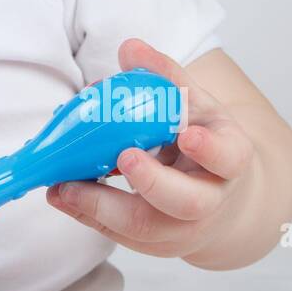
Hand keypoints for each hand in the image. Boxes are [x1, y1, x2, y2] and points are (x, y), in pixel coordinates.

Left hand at [45, 38, 257, 259]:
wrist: (219, 191)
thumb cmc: (203, 138)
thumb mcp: (195, 104)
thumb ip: (165, 76)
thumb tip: (131, 48)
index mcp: (228, 157)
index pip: (229, 156)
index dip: (210, 148)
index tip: (187, 133)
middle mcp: (211, 198)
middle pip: (188, 202)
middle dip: (153, 182)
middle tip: (124, 156)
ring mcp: (185, 227)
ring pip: (149, 228)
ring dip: (103, 207)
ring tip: (66, 185)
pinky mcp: (157, 242)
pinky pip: (123, 236)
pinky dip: (89, 216)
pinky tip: (63, 195)